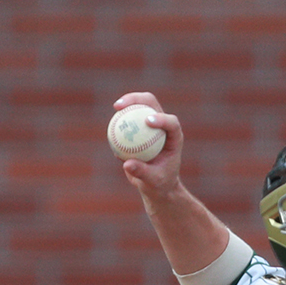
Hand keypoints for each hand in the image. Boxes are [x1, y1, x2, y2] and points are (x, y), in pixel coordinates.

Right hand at [112, 91, 186, 206]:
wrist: (156, 184)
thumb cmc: (159, 183)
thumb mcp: (152, 181)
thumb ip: (142, 172)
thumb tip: (127, 164)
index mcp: (174, 138)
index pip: (171, 123)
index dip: (161, 118)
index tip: (148, 121)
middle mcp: (163, 128)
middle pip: (153, 106)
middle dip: (140, 100)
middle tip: (127, 106)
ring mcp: (151, 126)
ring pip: (139, 108)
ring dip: (128, 103)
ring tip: (116, 106)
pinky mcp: (139, 130)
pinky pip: (128, 120)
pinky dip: (120, 119)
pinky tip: (111, 122)